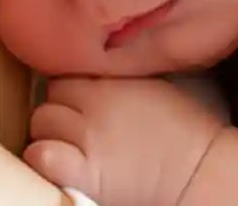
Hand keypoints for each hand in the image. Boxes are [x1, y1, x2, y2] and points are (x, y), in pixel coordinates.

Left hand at [25, 77, 226, 205]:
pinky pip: (40, 154)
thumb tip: (91, 65)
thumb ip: (116, 74)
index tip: (80, 101)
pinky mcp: (84, 171)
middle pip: (51, 96)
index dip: (71, 88)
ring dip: (50, 133)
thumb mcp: (151, 83)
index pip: (67, 71)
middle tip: (78, 126)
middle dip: (60, 109)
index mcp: (112, 80)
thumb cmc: (182, 130)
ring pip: (41, 122)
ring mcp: (86, 137)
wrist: (197, 172)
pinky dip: (43, 157)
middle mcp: (95, 103)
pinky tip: (61, 163)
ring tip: (70, 146)